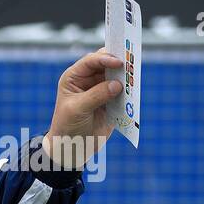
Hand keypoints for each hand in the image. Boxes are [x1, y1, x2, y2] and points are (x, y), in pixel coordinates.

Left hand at [41, 48, 123, 170]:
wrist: (73, 145)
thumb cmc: (68, 125)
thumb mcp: (77, 109)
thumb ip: (96, 95)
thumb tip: (118, 85)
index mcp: (74, 77)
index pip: (91, 61)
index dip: (105, 58)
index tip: (118, 63)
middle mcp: (88, 79)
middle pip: (106, 64)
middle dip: (119, 62)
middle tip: (132, 61)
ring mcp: (101, 88)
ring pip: (117, 75)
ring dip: (126, 75)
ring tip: (135, 75)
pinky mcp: (112, 99)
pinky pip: (124, 90)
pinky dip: (130, 88)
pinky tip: (135, 88)